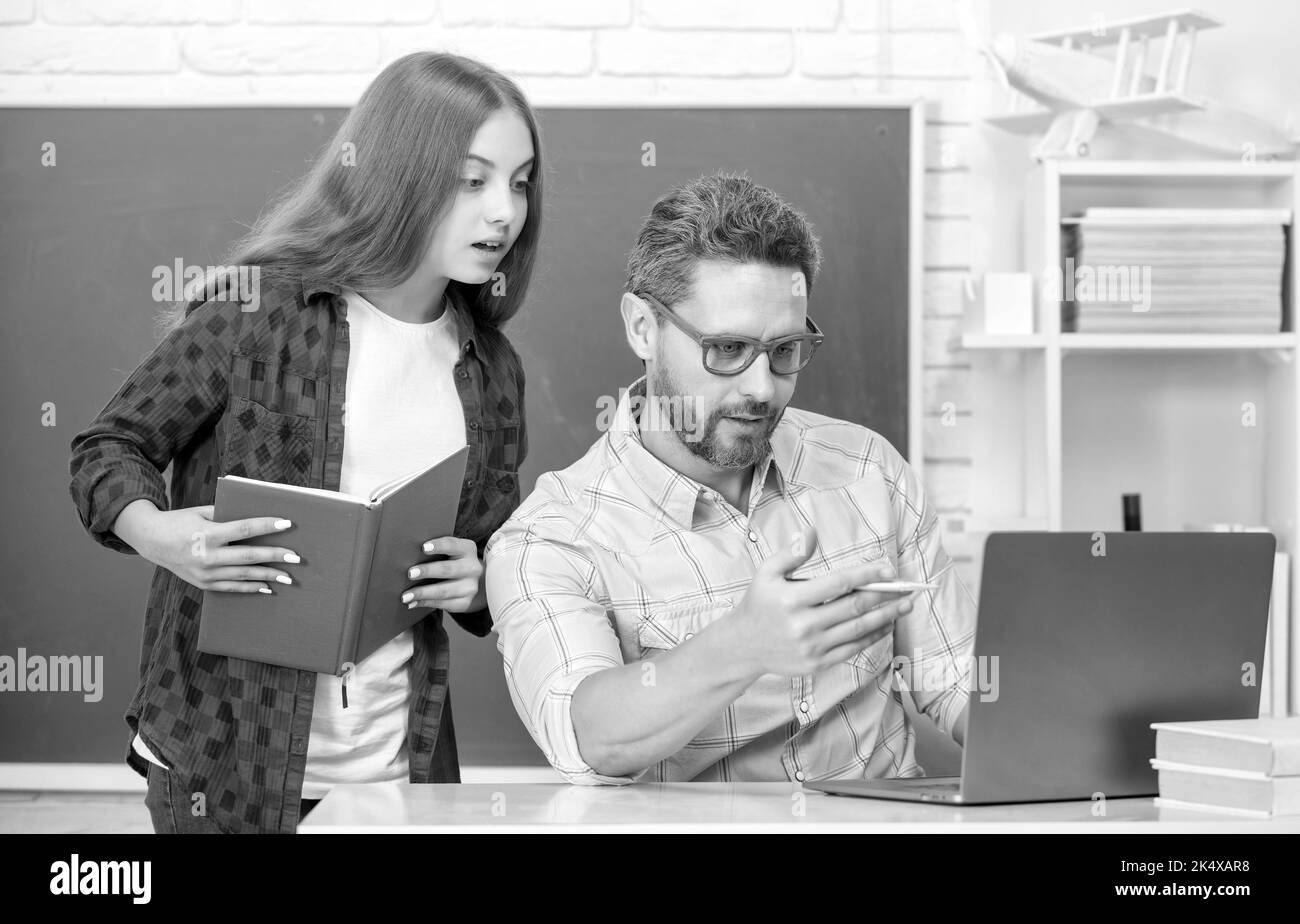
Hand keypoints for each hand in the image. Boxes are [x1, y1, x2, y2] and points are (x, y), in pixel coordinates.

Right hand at [119, 501, 298, 593]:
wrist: (152, 540)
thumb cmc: (182, 521)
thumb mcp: (202, 512)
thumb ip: (228, 515)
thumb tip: (260, 518)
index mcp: (208, 533)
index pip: (245, 529)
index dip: (268, 526)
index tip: (288, 523)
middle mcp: (207, 556)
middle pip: (249, 556)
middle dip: (275, 557)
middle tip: (296, 557)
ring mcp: (205, 573)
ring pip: (243, 575)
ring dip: (269, 576)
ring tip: (289, 577)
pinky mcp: (203, 583)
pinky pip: (232, 587)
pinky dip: (251, 587)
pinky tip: (268, 587)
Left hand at [401, 536, 484, 613]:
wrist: (474, 581)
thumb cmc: (453, 561)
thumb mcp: (451, 552)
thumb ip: (435, 551)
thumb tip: (408, 555)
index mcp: (467, 549)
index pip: (452, 545)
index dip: (439, 546)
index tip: (424, 547)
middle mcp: (472, 568)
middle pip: (448, 569)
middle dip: (428, 571)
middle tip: (410, 573)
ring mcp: (470, 587)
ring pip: (444, 590)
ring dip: (423, 593)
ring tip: (406, 596)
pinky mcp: (465, 602)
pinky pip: (444, 604)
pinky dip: (426, 603)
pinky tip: (413, 603)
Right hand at [727, 526, 911, 677]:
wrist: (742, 646)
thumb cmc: (759, 603)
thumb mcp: (766, 573)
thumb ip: (791, 553)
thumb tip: (811, 532)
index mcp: (792, 598)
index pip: (839, 583)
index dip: (866, 575)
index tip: (888, 568)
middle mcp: (804, 624)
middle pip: (855, 607)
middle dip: (886, 596)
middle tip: (908, 587)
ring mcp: (812, 646)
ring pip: (859, 629)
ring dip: (887, 616)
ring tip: (905, 606)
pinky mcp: (818, 663)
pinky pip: (853, 649)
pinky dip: (873, 637)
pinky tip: (886, 625)